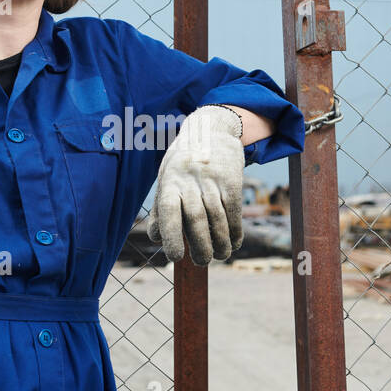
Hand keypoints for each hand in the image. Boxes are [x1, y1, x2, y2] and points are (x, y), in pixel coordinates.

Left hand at [147, 105, 244, 264]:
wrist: (210, 128)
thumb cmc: (183, 161)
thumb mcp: (166, 177)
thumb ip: (160, 207)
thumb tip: (155, 237)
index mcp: (170, 181)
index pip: (168, 209)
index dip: (171, 234)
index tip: (175, 256)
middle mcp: (190, 180)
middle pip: (196, 218)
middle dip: (200, 245)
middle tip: (202, 262)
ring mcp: (212, 179)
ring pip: (217, 217)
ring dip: (221, 241)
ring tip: (221, 256)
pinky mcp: (232, 180)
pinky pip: (234, 210)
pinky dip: (236, 229)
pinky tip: (235, 242)